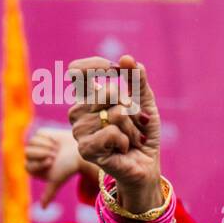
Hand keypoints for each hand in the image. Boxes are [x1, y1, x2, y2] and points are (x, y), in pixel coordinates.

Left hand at [24, 128, 84, 206]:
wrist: (80, 152)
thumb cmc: (68, 168)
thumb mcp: (57, 181)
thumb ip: (48, 193)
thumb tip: (43, 208)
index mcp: (33, 169)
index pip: (28, 165)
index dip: (41, 162)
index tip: (52, 162)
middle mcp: (32, 158)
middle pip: (27, 152)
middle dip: (43, 153)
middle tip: (54, 155)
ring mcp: (35, 146)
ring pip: (32, 142)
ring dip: (46, 145)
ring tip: (56, 149)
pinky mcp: (40, 135)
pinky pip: (38, 135)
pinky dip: (48, 138)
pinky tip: (56, 142)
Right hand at [66, 54, 162, 209]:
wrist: (146, 164)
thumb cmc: (142, 132)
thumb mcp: (144, 102)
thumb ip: (136, 80)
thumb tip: (127, 58)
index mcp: (87, 98)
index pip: (78, 72)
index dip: (95, 65)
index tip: (114, 68)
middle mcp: (78, 113)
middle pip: (108, 91)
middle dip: (131, 106)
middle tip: (135, 122)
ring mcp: (79, 131)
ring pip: (115, 114)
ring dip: (132, 128)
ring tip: (131, 139)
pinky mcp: (85, 149)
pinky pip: (111, 132)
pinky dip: (126, 140)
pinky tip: (123, 148)